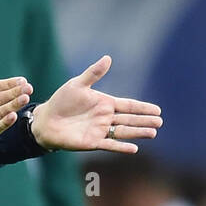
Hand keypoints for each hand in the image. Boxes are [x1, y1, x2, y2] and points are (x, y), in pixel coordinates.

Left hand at [31, 55, 160, 153]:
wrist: (46, 120)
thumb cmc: (61, 101)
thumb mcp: (78, 84)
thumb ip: (94, 73)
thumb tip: (108, 57)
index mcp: (105, 103)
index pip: (128, 106)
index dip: (143, 108)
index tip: (158, 110)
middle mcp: (105, 118)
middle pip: (129, 119)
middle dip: (144, 121)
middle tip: (160, 122)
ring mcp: (100, 130)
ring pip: (123, 132)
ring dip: (137, 132)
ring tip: (153, 133)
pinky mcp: (92, 142)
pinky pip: (110, 144)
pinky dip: (121, 147)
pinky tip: (134, 148)